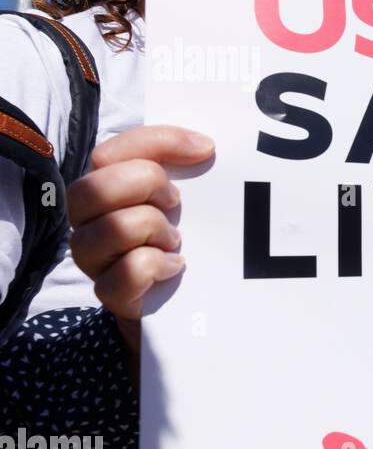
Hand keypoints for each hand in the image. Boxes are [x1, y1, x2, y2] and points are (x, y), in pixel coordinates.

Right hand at [67, 125, 214, 354]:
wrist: (186, 306)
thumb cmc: (184, 240)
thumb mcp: (186, 199)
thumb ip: (186, 166)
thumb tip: (205, 146)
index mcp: (104, 191)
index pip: (109, 152)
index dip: (158, 142)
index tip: (208, 149)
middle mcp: (89, 222)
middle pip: (92, 187)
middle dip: (146, 185)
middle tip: (176, 203)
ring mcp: (95, 260)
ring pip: (111, 228)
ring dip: (154, 228)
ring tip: (175, 241)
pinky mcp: (112, 295)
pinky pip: (126, 272)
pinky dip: (157, 265)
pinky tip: (175, 265)